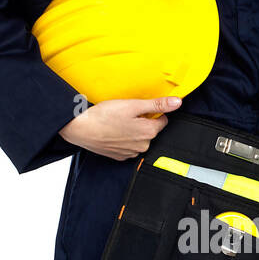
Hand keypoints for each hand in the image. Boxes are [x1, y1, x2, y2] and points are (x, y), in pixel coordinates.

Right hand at [58, 96, 181, 160]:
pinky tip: (113, 130)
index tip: (140, 108)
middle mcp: (142, 146)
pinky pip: (128, 145)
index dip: (152, 111)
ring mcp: (131, 153)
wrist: (80, 128)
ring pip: (139, 138)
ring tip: (117, 121)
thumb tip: (177, 103)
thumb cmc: (104, 116)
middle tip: (126, 113)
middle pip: (150, 130)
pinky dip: (123, 138)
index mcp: (149, 133)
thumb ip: (157, 104)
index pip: (162, 120)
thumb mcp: (133, 105)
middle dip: (142, 121)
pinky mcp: (119, 156)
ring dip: (132, 130)